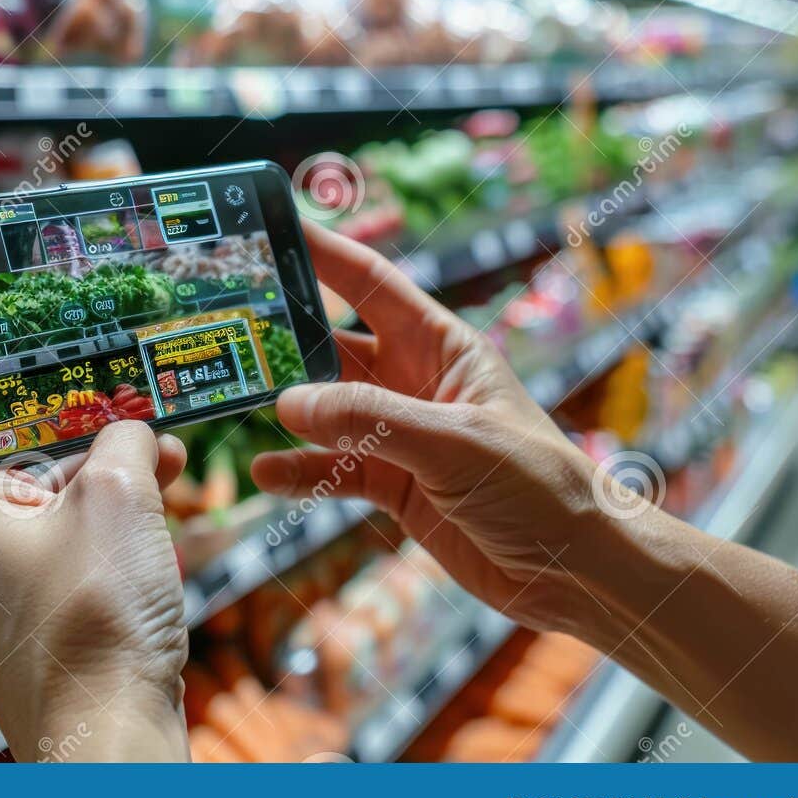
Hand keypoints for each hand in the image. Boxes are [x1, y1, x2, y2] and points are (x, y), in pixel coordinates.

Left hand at [0, 421, 190, 760]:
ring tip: (170, 475)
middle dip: (106, 452)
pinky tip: (158, 532)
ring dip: (121, 495)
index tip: (112, 387)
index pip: (7, 430)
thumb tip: (134, 428)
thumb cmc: (92, 624)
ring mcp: (10, 593)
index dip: (66, 404)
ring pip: (69, 517)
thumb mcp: (118, 496)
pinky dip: (119, 542)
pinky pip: (82, 562)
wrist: (109, 731)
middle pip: (44, 470)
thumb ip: (125, 442)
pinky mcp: (48, 625)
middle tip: (156, 434)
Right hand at [252, 223, 633, 630]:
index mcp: (441, 345)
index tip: (267, 230)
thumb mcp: (454, 442)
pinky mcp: (393, 485)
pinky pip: (330, 470)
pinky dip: (298, 472)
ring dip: (284, 409)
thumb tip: (288, 403)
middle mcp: (414, 381)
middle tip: (223, 327)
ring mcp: (400, 434)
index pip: (368, 284)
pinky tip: (266, 475)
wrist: (574, 567)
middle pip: (333, 346)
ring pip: (324, 411)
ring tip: (230, 401)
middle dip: (283, 338)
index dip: (321, 253)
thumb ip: (370, 419)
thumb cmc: (538, 485)